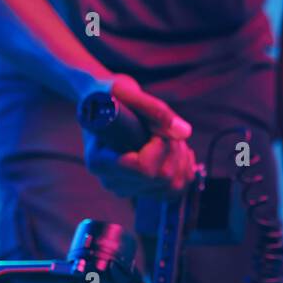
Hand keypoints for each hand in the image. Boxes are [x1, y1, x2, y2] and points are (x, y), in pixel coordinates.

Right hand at [82, 75, 197, 197]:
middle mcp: (110, 180)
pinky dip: (183, 168)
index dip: (159, 147)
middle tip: (164, 127)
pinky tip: (175, 149)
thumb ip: (154, 109)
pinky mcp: (140, 190)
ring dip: (180, 158)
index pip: (144, 169)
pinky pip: (175, 190)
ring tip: (168, 135)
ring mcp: (126, 188)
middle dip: (173, 149)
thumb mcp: (126, 91)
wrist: (102, 104)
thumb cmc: (109, 95)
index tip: (153, 129)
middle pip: (162, 178)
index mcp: (99, 161)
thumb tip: (184, 132)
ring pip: (172, 186)